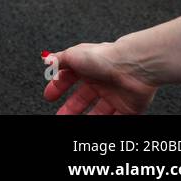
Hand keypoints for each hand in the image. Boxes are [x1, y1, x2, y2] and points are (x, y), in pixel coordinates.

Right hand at [43, 41, 157, 114]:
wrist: (133, 67)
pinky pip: (115, 119)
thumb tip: (46, 60)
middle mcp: (100, 80)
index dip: (57, 87)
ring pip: (98, 111)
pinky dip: (105, 123)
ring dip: (86, 118)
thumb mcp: (72, 54)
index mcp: (86, 67)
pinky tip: (95, 126)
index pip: (68, 78)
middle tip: (60, 116)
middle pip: (82, 98)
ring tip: (74, 124)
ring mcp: (114, 94)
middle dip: (70, 108)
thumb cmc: (103, 57)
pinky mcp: (127, 107)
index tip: (49, 96)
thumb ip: (58, 59)